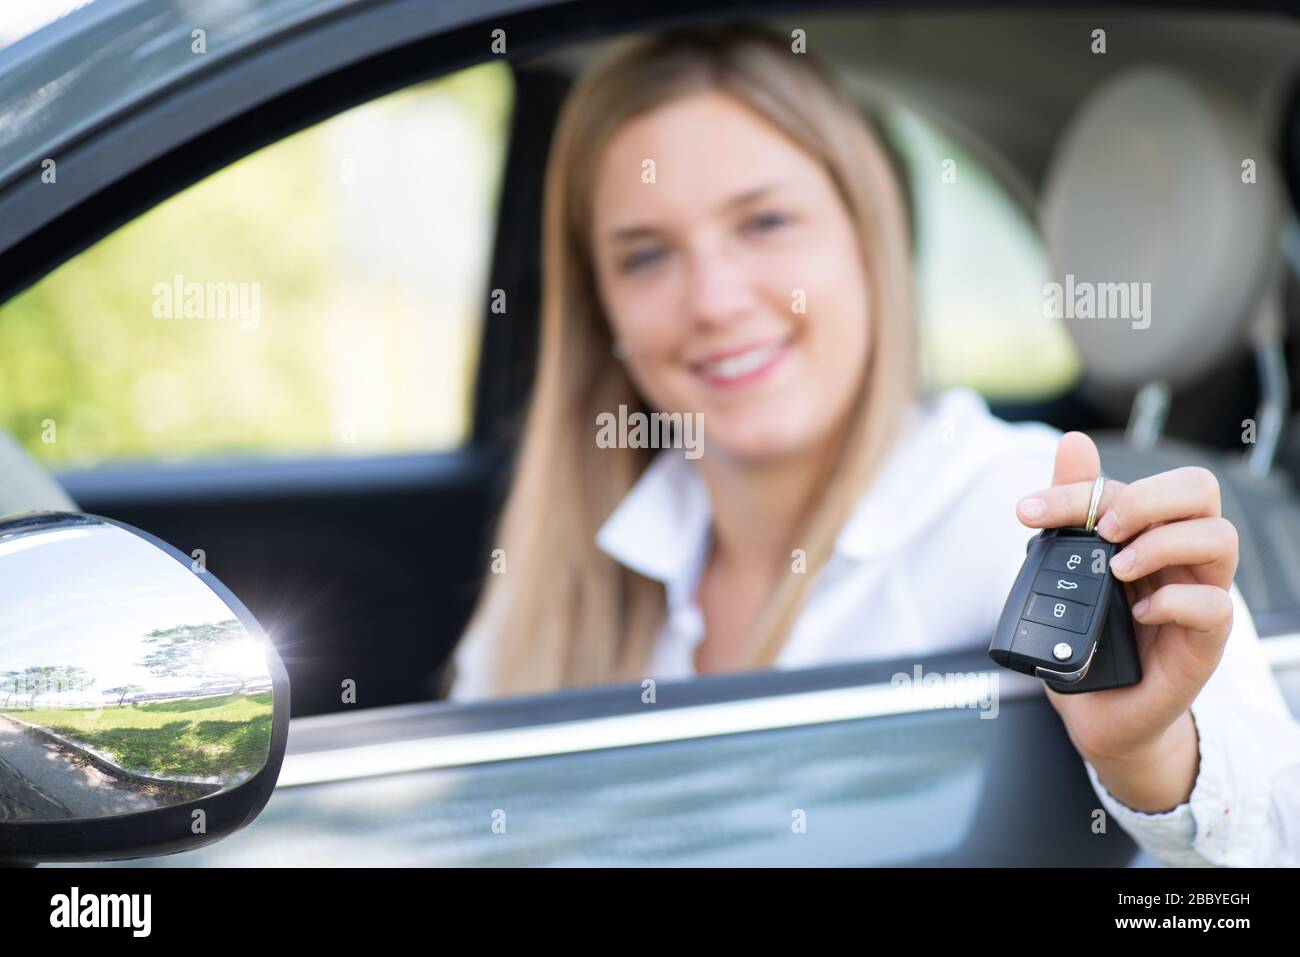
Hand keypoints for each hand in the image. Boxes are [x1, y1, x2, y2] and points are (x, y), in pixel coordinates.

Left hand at [1015, 432, 1237, 811]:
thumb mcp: (1068, 568)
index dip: (1079, 489)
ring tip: (1116, 569)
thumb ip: (1071, 509)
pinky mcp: (1205, 640)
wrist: (1100, 710)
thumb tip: (1073, 443)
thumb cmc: (1089, 634)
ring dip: (1159, 544)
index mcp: (1151, 531)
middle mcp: (1182, 555)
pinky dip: (1173, 600)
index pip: (1137, 483)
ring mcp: (1199, 595)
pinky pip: (1214, 605)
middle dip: (1143, 498)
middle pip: (1200, 490)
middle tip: (1098, 529)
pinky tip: (1135, 612)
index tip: (1028, 512)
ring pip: (1219, 538)